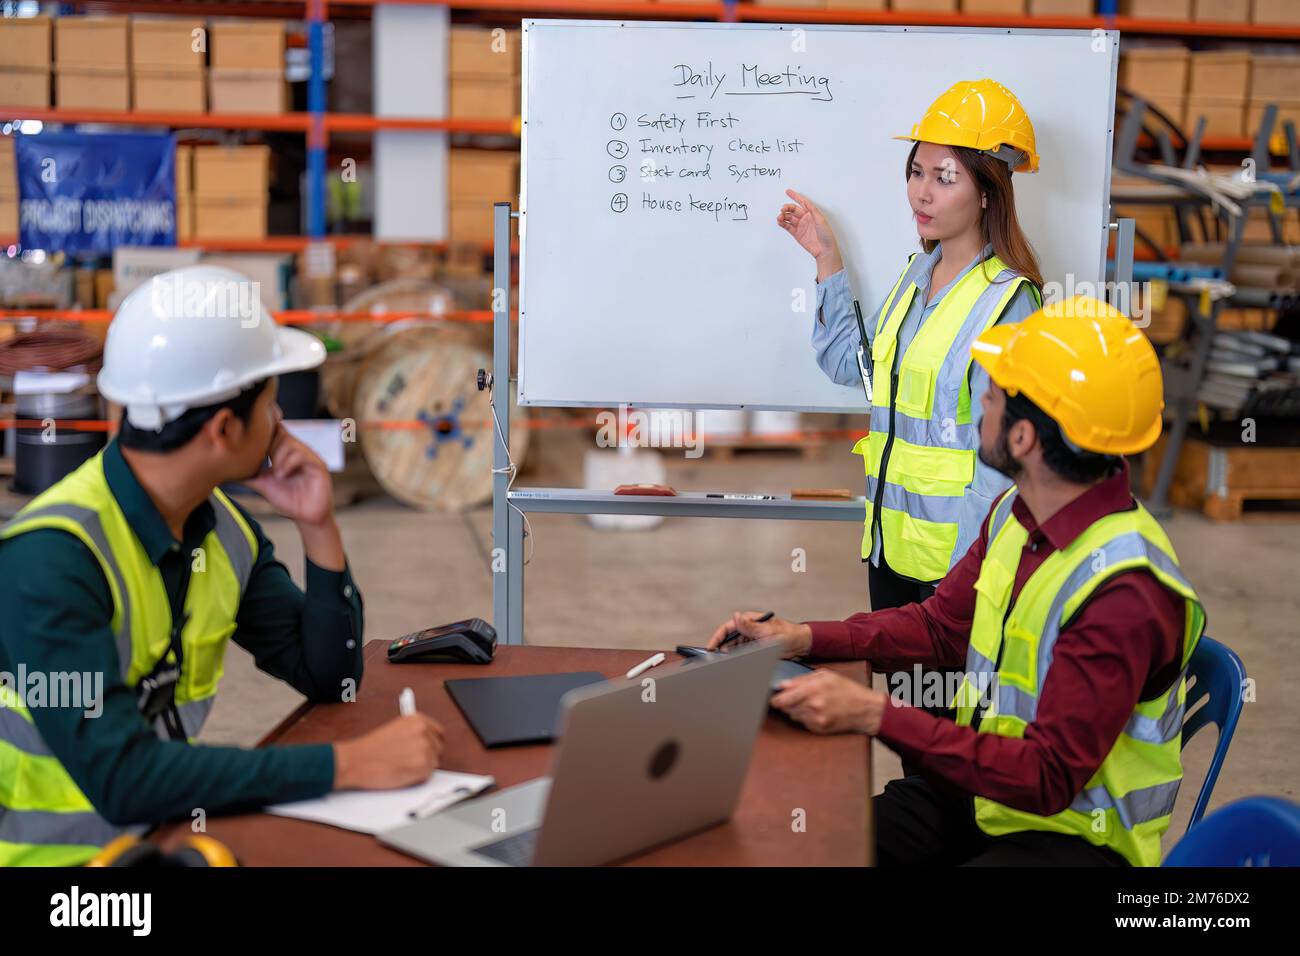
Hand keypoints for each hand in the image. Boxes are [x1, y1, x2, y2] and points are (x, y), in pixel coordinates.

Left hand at [244, 422, 333, 527]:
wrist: (305, 517)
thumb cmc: (288, 499)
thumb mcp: (263, 484)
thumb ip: (248, 475)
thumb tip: (227, 471)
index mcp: (287, 452)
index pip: (276, 431)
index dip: (265, 433)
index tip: (253, 442)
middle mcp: (300, 451)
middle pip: (280, 434)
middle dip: (268, 448)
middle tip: (265, 465)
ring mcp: (309, 456)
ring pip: (289, 443)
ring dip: (278, 458)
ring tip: (276, 475)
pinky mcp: (318, 465)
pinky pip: (301, 455)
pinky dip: (288, 463)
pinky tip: (282, 475)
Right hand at [333, 714, 444, 789]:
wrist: (356, 761)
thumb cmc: (370, 748)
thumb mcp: (395, 729)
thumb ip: (413, 732)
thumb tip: (428, 740)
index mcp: (417, 720)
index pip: (439, 732)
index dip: (432, 743)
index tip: (428, 749)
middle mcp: (423, 731)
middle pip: (438, 748)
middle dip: (427, 756)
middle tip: (409, 761)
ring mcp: (425, 748)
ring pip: (433, 763)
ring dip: (421, 767)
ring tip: (401, 766)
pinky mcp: (422, 766)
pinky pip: (427, 775)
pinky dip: (417, 777)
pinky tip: (401, 773)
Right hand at [706, 611, 811, 658]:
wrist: (802, 645)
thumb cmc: (788, 635)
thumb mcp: (768, 632)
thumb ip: (750, 626)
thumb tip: (735, 616)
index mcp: (750, 620)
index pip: (727, 628)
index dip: (716, 638)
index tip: (710, 649)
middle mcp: (748, 629)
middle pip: (728, 639)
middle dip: (720, 649)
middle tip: (715, 660)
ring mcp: (752, 639)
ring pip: (734, 648)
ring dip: (728, 655)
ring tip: (723, 664)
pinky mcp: (755, 648)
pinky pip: (742, 653)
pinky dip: (736, 658)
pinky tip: (733, 664)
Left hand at [770, 669, 886, 734]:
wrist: (865, 709)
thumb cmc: (847, 690)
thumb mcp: (826, 676)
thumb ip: (802, 679)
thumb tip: (783, 684)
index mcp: (812, 689)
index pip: (782, 698)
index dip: (775, 698)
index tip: (774, 697)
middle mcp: (812, 705)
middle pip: (785, 708)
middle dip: (786, 703)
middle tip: (793, 698)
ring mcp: (815, 719)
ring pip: (793, 715)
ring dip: (796, 710)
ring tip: (810, 703)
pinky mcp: (819, 729)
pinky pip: (803, 723)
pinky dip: (806, 717)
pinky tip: (816, 711)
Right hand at [776, 188, 842, 279]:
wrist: (825, 250)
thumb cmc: (826, 235)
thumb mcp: (821, 220)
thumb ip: (812, 210)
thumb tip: (805, 201)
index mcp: (812, 213)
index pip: (802, 202)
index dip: (795, 196)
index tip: (788, 192)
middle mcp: (806, 218)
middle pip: (794, 210)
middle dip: (787, 208)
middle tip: (782, 209)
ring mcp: (801, 226)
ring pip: (789, 218)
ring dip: (783, 216)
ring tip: (779, 217)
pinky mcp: (797, 234)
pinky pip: (788, 226)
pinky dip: (783, 223)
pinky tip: (779, 221)